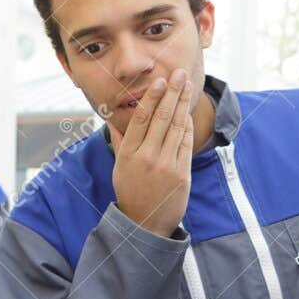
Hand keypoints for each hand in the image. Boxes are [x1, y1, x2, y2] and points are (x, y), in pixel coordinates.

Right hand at [110, 69, 194, 238]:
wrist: (145, 224)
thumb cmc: (131, 192)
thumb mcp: (119, 168)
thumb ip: (119, 141)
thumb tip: (110, 118)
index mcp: (128, 154)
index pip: (141, 119)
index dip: (152, 97)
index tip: (160, 82)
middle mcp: (146, 158)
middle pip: (161, 118)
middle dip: (172, 93)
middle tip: (179, 74)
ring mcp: (165, 166)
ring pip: (175, 128)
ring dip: (182, 104)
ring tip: (187, 86)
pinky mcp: (181, 174)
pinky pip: (186, 144)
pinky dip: (187, 126)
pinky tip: (188, 112)